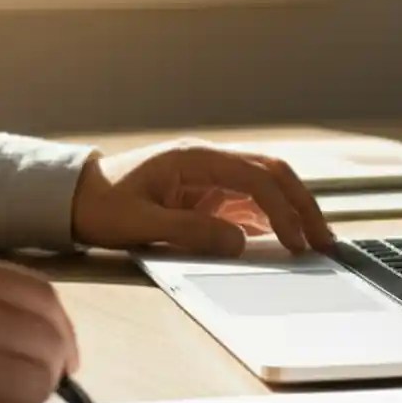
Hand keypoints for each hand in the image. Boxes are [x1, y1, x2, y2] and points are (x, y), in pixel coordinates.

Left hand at [71, 141, 335, 256]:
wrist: (76, 198)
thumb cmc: (102, 206)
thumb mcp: (139, 224)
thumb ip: (189, 232)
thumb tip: (239, 242)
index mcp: (195, 159)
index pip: (256, 179)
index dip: (281, 211)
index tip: (296, 242)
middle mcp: (210, 161)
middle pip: (273, 174)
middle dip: (303, 206)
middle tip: (325, 242)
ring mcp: (212, 176)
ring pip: (268, 186)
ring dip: (294, 211)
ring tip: (315, 243)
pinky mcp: (209, 194)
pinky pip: (251, 202)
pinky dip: (273, 219)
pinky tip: (285, 242)